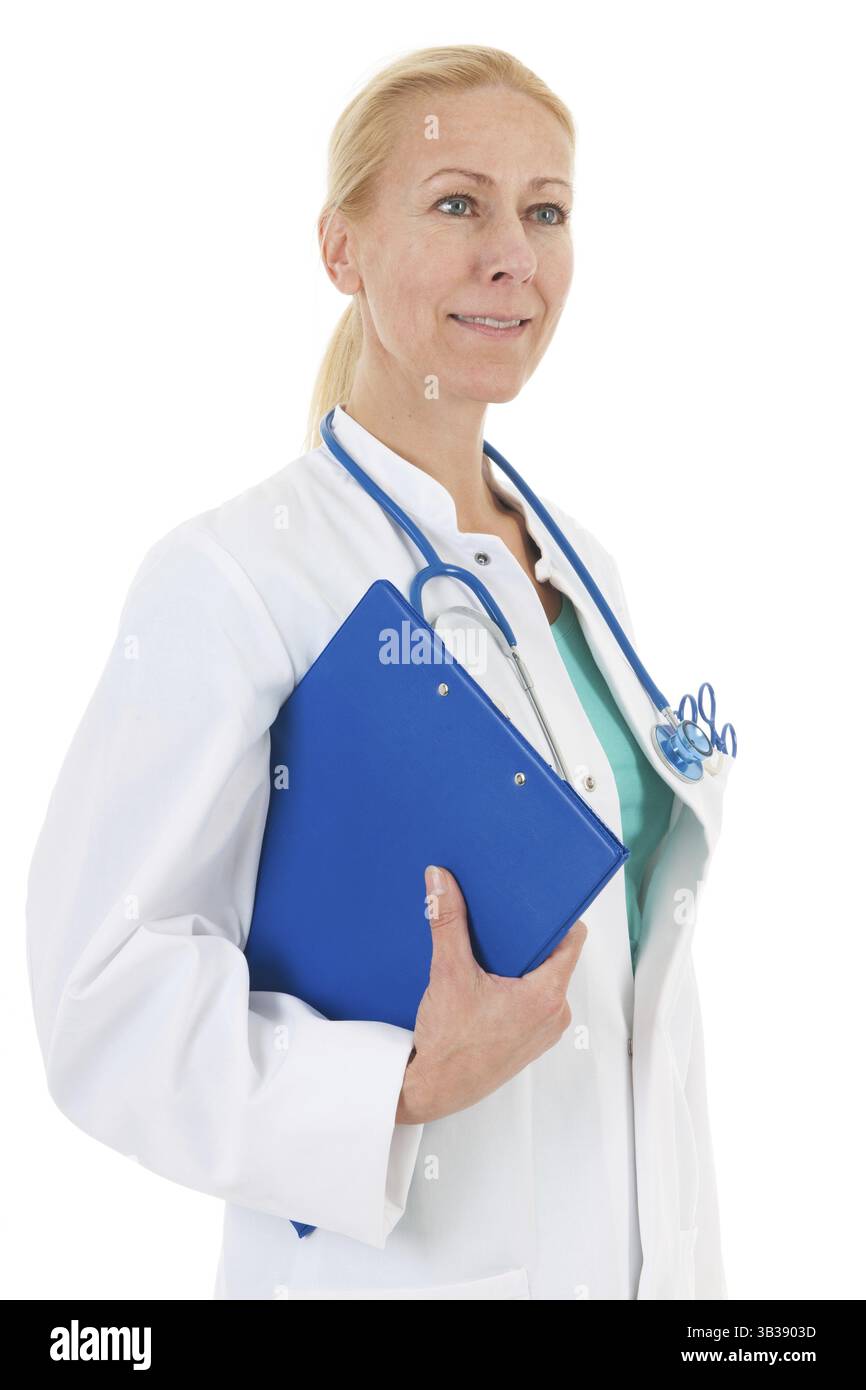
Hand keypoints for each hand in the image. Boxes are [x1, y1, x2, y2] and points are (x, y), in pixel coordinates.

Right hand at [395, 864, 587, 1123]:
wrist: (433, 1091)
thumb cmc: (449, 1047)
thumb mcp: (448, 973)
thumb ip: (447, 921)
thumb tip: (440, 880)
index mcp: (547, 995)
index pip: (571, 939)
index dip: (555, 915)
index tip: (535, 899)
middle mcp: (554, 1013)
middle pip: (553, 957)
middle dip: (527, 936)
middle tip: (502, 917)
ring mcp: (543, 1030)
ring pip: (540, 979)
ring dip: (517, 964)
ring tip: (489, 949)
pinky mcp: (528, 1039)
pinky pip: (530, 1000)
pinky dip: (512, 986)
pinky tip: (484, 980)